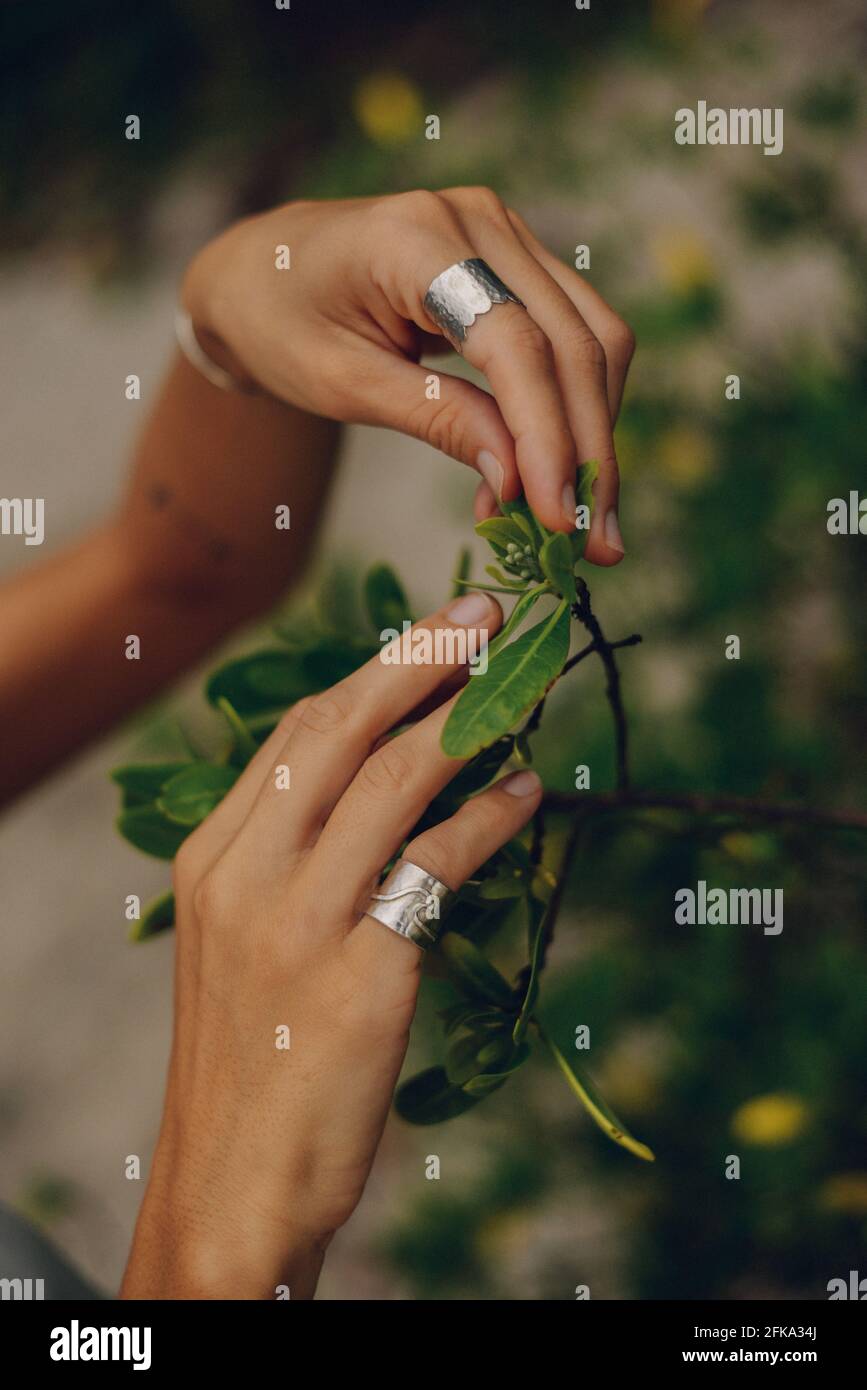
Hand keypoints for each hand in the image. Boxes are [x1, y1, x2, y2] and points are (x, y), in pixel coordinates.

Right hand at [120, 592, 542, 1299]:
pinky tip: (528, 796)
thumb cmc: (251, 1058)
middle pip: (343, 730)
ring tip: (522, 686)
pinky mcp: (361, 974)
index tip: (432, 629)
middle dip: (422, 659)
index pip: (300, 734)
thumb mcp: (242, 941)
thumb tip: (381, 785)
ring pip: (395, 783)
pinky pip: (438, 866)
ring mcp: (301, 921)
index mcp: (214, 858)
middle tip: (487, 615)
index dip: (376, 671)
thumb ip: (292, 859)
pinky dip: (491, 821)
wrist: (235, 1181)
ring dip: (470, 723)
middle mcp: (249, 874)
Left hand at [182, 187, 633, 559]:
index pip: (514, 341)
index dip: (546, 436)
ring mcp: (505, 233)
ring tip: (580, 523)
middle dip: (591, 451)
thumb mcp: (343, 385)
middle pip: (574, 341)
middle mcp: (477, 218)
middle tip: (598, 546)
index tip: (558, 519)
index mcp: (415, 238)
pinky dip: (575, 409)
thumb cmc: (282, 324)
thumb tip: (520, 480)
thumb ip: (437, 420)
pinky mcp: (517, 259)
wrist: (261, 270)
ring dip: (597, 435)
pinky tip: (552, 477)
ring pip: (594, 339)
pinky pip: (575, 335)